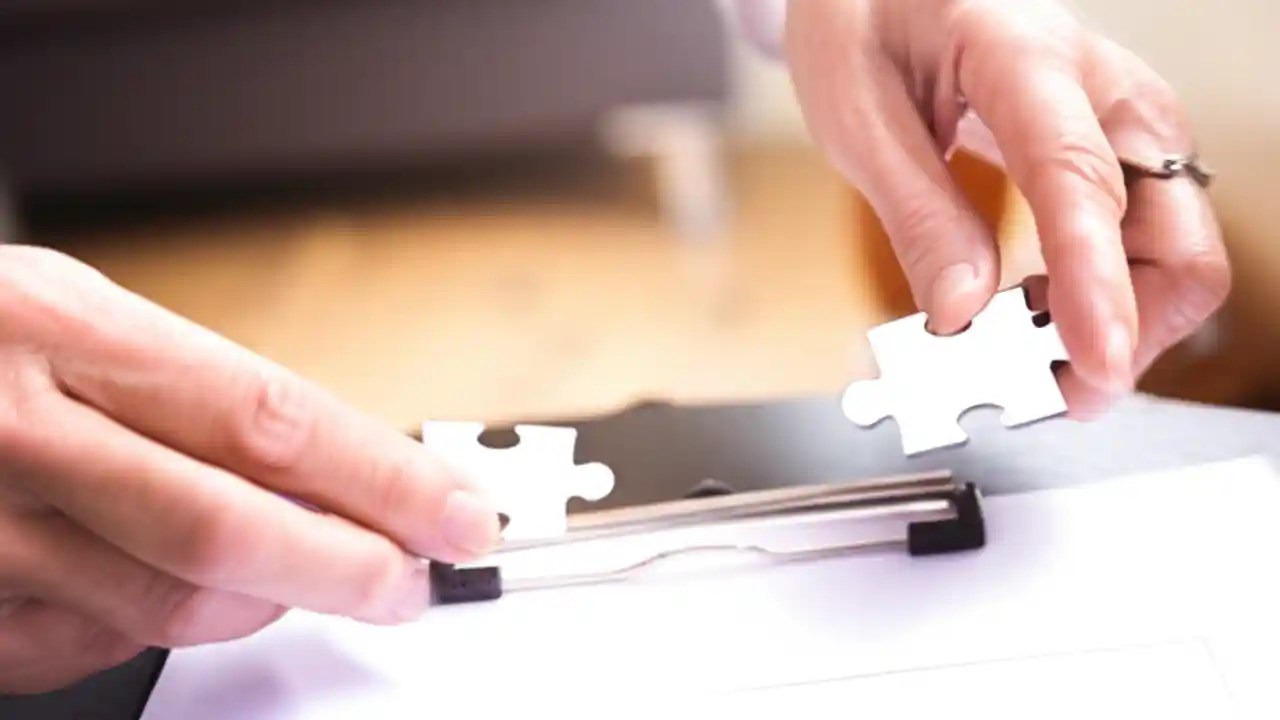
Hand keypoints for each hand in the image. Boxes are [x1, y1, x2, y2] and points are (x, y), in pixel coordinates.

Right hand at [0, 246, 500, 692]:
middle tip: (408, 579)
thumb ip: (195, 393)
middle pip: (228, 533)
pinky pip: (95, 647)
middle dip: (349, 569)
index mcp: (56, 331)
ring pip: (170, 607)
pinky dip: (164, 627)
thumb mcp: (73, 317)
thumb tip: (332, 473)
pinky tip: (181, 588)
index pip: (270, 420)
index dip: (384, 479)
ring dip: (265, 600)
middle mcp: (12, 437)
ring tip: (301, 573)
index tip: (455, 513)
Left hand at [784, 0, 1230, 416]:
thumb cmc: (868, 24)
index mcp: (1028, 60)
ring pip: (1175, 248)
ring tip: (1031, 355)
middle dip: (1128, 331)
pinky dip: (1106, 293)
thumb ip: (917, 212)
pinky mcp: (1117, 148)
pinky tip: (1043, 312)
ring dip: (1120, 321)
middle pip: (1175, 234)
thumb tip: (959, 313)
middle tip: (1048, 390)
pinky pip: (1143, 238)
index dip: (1097, 287)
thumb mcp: (859, 115)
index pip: (1082, 184)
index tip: (1096, 364)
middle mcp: (1104, 90)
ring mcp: (1123, 121)